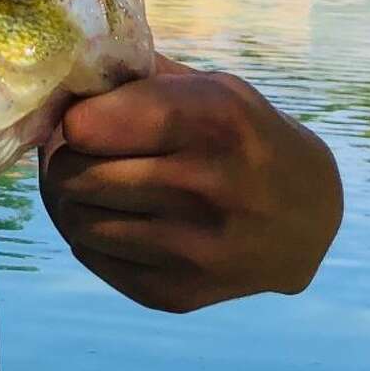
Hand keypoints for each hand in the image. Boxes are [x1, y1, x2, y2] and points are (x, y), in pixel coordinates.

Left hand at [38, 54, 343, 313]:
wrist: (307, 218)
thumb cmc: (245, 137)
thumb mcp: (212, 88)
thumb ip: (139, 77)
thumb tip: (61, 80)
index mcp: (212, 119)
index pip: (86, 126)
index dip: (77, 121)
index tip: (88, 120)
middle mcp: (206, 185)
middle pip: (74, 174)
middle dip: (67, 160)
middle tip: (79, 154)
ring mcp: (193, 248)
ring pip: (76, 221)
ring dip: (72, 200)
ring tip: (93, 185)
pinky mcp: (178, 293)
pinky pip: (91, 258)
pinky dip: (90, 236)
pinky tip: (116, 219)